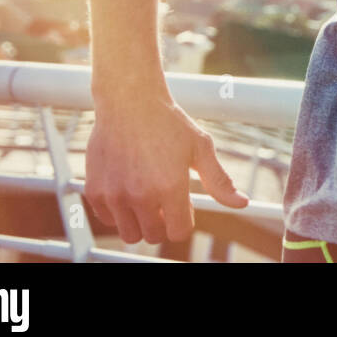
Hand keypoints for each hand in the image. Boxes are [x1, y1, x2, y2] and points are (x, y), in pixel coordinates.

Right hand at [84, 93, 248, 244]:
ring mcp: (115, 195)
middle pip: (154, 236)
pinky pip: (107, 219)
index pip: (179, 232)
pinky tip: (127, 189)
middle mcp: (140, 196)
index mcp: (170, 187)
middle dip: (163, 222)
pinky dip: (118, 212)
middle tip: (164, 198)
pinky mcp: (95, 191)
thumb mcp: (201, 147)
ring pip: (130, 233)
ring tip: (146, 196)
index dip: (184, 220)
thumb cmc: (167, 122)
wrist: (129, 101)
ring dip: (140, 221)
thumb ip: (219, 181)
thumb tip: (242, 203)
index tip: (183, 205)